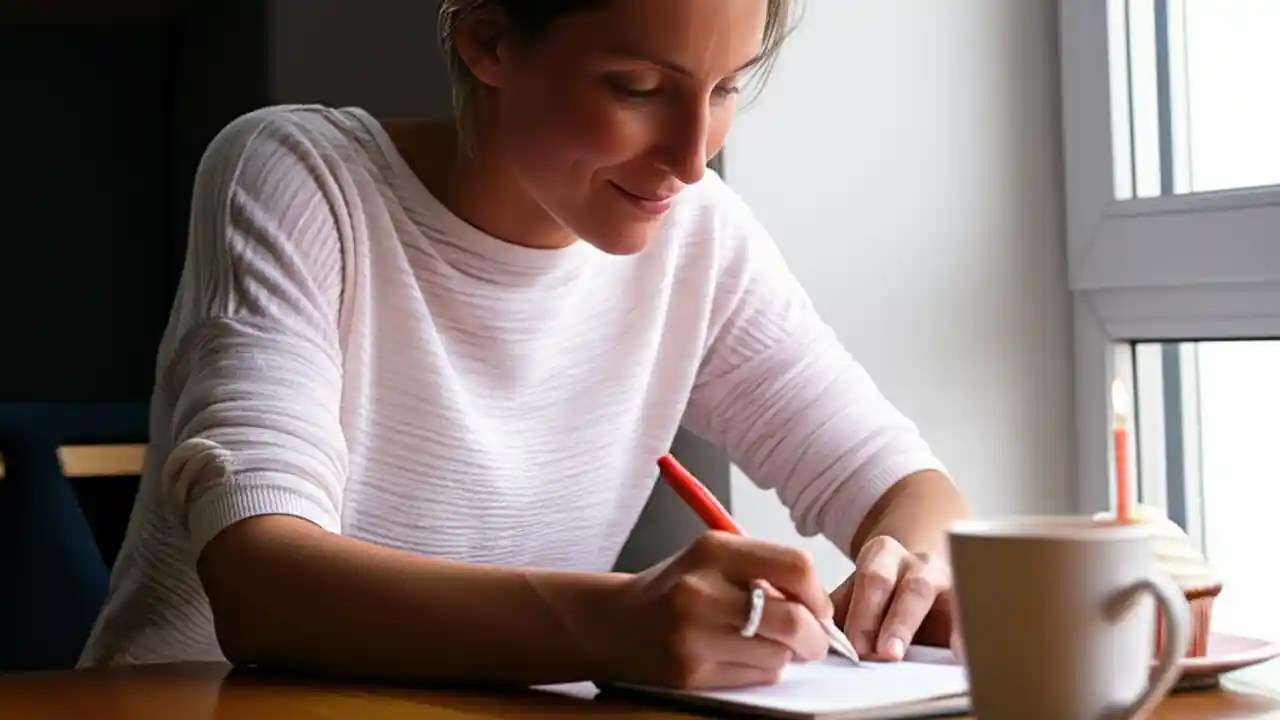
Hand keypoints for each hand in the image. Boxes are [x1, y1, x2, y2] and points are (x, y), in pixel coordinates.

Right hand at [606, 531, 833, 688]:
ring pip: (778, 655)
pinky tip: (739, 656)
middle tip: (813, 640)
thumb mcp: (714, 558)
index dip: (818, 593)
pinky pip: (756, 676)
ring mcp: (693, 635)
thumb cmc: (676, 589)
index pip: (795, 567)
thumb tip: (820, 605)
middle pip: (793, 619)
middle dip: (815, 637)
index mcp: (713, 550)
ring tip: (761, 644)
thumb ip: (765, 569)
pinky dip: (762, 669)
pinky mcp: (690, 674)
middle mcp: (701, 590)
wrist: (615, 623)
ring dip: (784, 654)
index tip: (818, 606)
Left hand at [830, 535, 960, 661]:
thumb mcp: (855, 596)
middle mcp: (919, 564)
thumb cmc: (880, 597)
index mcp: (882, 555)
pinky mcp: (970, 601)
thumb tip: (821, 644)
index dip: (865, 613)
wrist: (918, 581)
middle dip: (899, 622)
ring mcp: (951, 580)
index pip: (873, 579)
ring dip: (949, 628)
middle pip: (912, 588)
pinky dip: (969, 634)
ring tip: (948, 653)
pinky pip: (973, 616)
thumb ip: (839, 616)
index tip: (857, 646)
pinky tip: (966, 653)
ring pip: (953, 597)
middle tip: (887, 653)